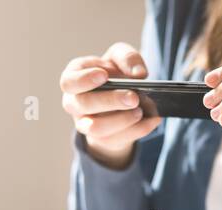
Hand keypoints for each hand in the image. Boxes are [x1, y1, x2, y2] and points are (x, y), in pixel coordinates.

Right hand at [60, 42, 162, 169]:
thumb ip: (127, 58)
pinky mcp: (102, 139)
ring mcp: (86, 124)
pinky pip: (116, 140)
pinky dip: (137, 130)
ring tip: (140, 111)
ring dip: (121, 121)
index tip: (103, 76)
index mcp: (74, 79)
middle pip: (84, 105)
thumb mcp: (119, 57)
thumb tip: (138, 74)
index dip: (84, 80)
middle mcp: (75, 103)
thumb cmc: (114, 73)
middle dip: (110, 101)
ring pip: (96, 128)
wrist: (119, 99)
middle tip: (133, 97)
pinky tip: (152, 120)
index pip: (69, 82)